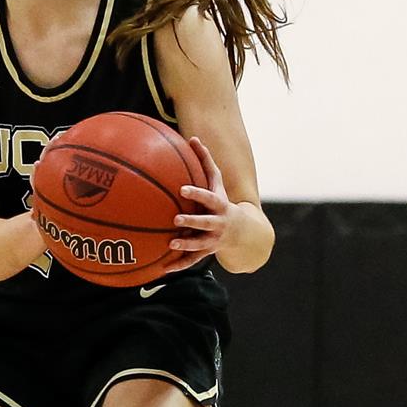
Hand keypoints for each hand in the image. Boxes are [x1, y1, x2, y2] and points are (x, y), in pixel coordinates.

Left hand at [164, 137, 233, 273]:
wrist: (243, 233)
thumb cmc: (222, 201)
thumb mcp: (217, 183)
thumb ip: (206, 162)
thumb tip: (193, 137)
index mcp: (220, 206)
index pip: (209, 198)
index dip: (197, 194)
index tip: (182, 190)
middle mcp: (218, 224)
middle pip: (206, 223)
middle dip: (193, 222)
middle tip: (176, 219)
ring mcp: (213, 240)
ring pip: (200, 245)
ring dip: (186, 246)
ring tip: (170, 245)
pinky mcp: (207, 253)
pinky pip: (192, 261)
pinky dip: (178, 265)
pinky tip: (162, 269)